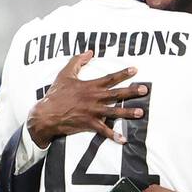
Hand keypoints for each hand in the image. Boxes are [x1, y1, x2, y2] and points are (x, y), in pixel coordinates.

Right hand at [26, 50, 147, 145]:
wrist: (46, 114)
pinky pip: (103, 130)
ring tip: (141, 112)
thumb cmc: (55, 94)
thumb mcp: (65, 74)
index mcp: (90, 86)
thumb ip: (77, 61)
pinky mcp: (88, 124)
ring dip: (128, 112)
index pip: (110, 78)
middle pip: (116, 94)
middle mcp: (93, 98)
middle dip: (131, 91)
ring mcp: (92, 112)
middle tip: (145, 90)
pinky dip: (113, 135)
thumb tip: (89, 51)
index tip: (135, 70)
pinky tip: (123, 140)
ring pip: (113, 111)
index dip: (123, 73)